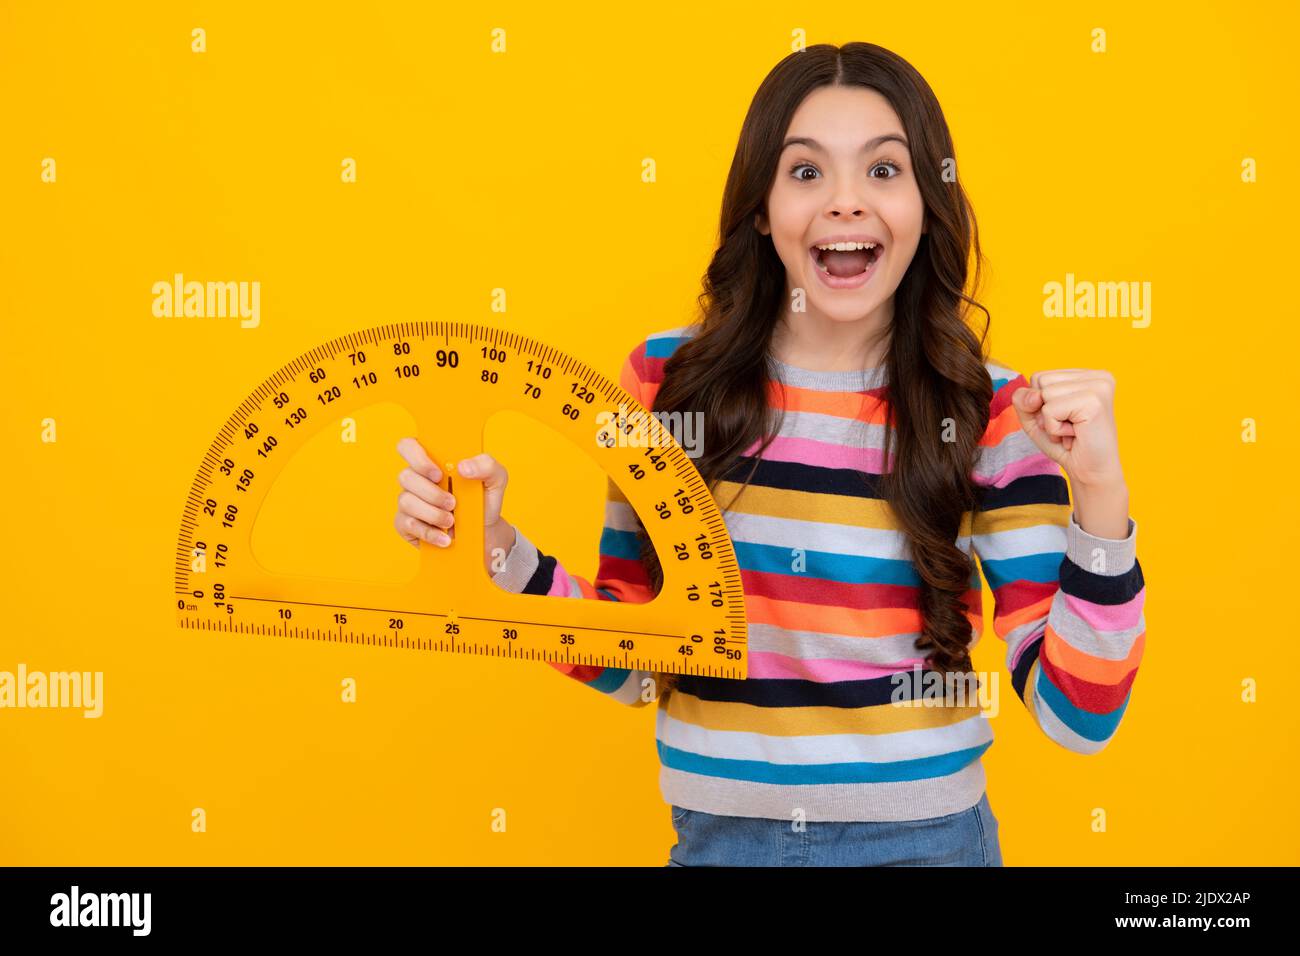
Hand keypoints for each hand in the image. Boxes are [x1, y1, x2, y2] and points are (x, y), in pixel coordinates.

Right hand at [393, 439, 516, 574]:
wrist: (483, 532)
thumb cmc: (484, 499)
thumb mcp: (496, 479)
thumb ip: (487, 465)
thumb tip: (463, 467)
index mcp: (432, 459)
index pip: (408, 446)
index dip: (417, 457)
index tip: (439, 474)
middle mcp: (416, 478)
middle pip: (406, 476)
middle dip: (432, 493)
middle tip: (453, 503)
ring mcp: (408, 500)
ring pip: (407, 502)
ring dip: (433, 514)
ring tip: (452, 521)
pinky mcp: (405, 523)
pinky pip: (407, 525)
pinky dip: (429, 533)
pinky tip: (445, 538)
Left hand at [1010, 369, 1124, 489]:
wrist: (1089, 472)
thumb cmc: (1065, 445)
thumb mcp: (1035, 418)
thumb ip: (1023, 399)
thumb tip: (1034, 394)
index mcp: (1087, 375)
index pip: (1039, 376)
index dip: (1041, 404)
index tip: (1065, 419)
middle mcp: (1097, 376)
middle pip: (1040, 381)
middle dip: (1045, 411)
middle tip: (1069, 427)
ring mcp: (1099, 386)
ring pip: (1043, 394)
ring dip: (1050, 421)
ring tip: (1073, 431)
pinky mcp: (1094, 401)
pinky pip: (1049, 410)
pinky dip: (1054, 428)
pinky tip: (1075, 435)